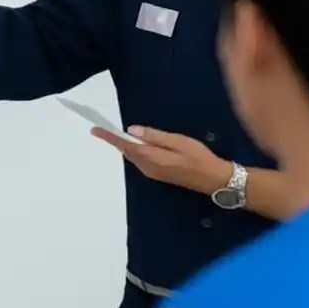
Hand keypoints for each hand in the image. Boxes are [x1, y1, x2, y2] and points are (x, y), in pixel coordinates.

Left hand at [92, 125, 232, 194]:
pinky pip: (140, 160)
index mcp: (151, 157)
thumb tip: (132, 130)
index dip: (110, 137)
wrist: (212, 179)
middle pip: (127, 151)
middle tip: (103, 128)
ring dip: (124, 145)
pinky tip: (136, 143)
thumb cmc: (198, 157)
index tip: (95, 130)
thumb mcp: (178, 141)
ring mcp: (152, 172)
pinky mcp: (158, 173)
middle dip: (115, 140)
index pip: (125, 145)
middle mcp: (147, 167)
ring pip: (133, 156)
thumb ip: (155, 136)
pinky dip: (134, 150)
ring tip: (115, 133)